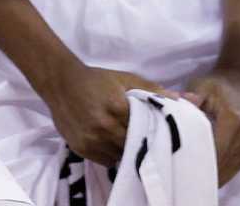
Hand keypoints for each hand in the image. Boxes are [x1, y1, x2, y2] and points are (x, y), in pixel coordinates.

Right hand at [39, 62, 165, 168]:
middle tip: (142, 137)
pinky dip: (110, 153)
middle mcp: (105, 127)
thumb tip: (179, 99)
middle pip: (132, 145)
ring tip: (123, 138)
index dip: (151, 131)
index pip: (144, 129)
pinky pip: (105, 160)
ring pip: (120, 156)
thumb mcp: (125, 79)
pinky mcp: (81, 148)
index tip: (155, 131)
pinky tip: (109, 142)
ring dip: (124, 150)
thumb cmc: (96, 79)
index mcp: (118, 108)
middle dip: (139, 142)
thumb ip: (151, 89)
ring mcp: (92, 140)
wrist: (61, 82)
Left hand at [181, 68, 239, 186]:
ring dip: (208, 175)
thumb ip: (191, 98)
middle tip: (178, 175)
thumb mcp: (201, 85)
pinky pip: (231, 169)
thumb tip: (177, 103)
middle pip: (220, 164)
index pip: (214, 149)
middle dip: (199, 171)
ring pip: (226, 171)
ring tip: (187, 177)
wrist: (239, 82)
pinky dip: (217, 173)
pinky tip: (201, 174)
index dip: (196, 159)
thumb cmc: (217, 84)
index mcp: (232, 121)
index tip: (177, 163)